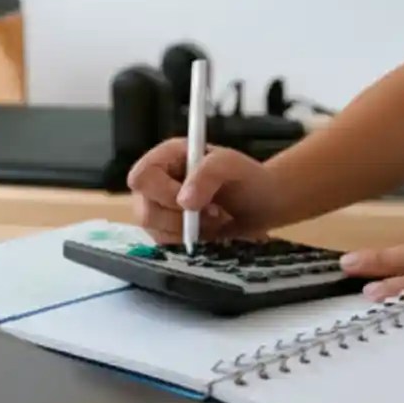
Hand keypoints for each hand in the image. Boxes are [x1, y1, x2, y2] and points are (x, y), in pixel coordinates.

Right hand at [126, 139, 282, 243]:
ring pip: (153, 231)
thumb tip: (184, 200)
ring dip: (187, 232)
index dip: (161, 193)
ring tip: (213, 221)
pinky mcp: (167, 230)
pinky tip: (207, 232)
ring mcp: (160, 208)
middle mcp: (157, 182)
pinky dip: (189, 243)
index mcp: (167, 157)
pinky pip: (165, 245)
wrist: (261, 204)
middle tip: (210, 214)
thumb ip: (208, 173)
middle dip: (179, 219)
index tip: (190, 202)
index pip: (142, 178)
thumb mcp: (233, 165)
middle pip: (144, 210)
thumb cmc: (248, 178)